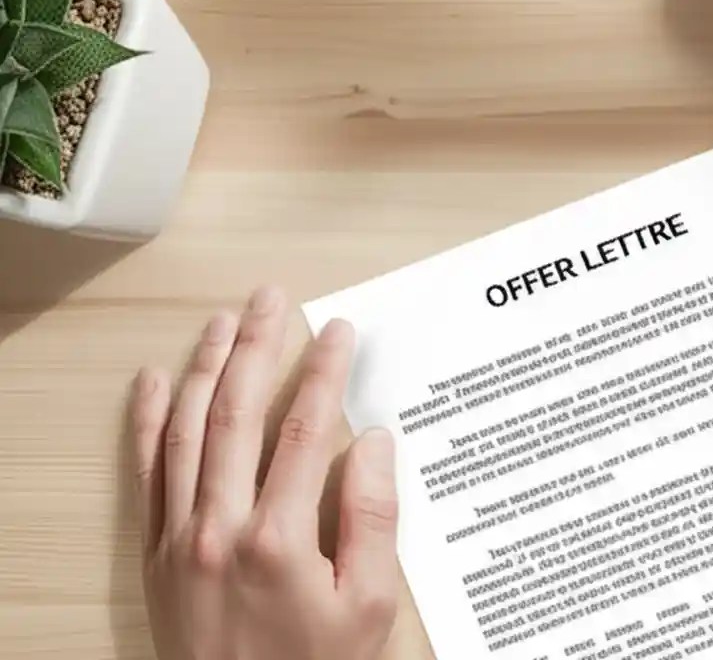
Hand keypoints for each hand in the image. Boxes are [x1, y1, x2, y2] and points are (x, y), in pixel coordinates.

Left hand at [128, 287, 399, 659]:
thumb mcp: (368, 607)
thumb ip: (371, 520)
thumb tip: (370, 443)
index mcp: (278, 537)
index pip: (303, 429)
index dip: (324, 372)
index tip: (338, 333)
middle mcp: (219, 527)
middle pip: (238, 412)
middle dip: (257, 346)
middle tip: (272, 298)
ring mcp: (180, 537)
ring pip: (188, 430)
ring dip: (205, 367)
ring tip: (223, 321)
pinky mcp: (157, 553)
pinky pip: (148, 472)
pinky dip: (149, 422)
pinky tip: (158, 382)